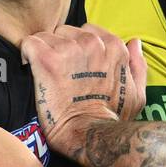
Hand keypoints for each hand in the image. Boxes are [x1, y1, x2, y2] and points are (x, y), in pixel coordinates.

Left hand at [20, 24, 147, 154]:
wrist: (90, 135)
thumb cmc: (113, 119)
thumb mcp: (137, 94)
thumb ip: (138, 65)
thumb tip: (134, 43)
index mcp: (114, 47)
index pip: (88, 31)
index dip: (80, 47)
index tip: (76, 64)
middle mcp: (92, 43)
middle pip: (66, 31)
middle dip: (62, 47)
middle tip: (60, 71)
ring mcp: (69, 50)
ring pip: (47, 36)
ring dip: (45, 51)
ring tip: (46, 72)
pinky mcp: (47, 60)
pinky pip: (29, 43)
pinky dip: (28, 54)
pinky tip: (32, 69)